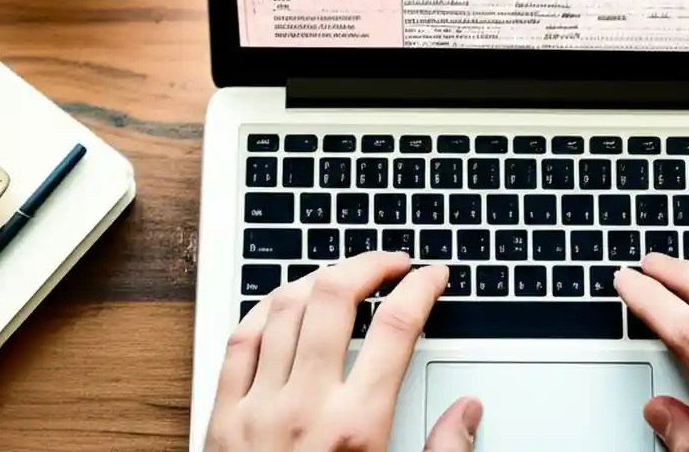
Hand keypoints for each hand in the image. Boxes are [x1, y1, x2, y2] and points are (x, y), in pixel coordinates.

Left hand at [205, 252, 482, 451]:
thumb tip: (467, 412)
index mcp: (358, 427)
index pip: (399, 328)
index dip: (422, 287)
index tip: (433, 275)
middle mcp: (305, 407)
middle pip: (336, 297)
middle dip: (369, 263)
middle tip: (391, 262)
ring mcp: (257, 408)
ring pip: (284, 308)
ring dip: (317, 278)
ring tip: (343, 275)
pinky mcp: (221, 418)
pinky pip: (239, 340)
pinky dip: (263, 309)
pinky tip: (283, 304)